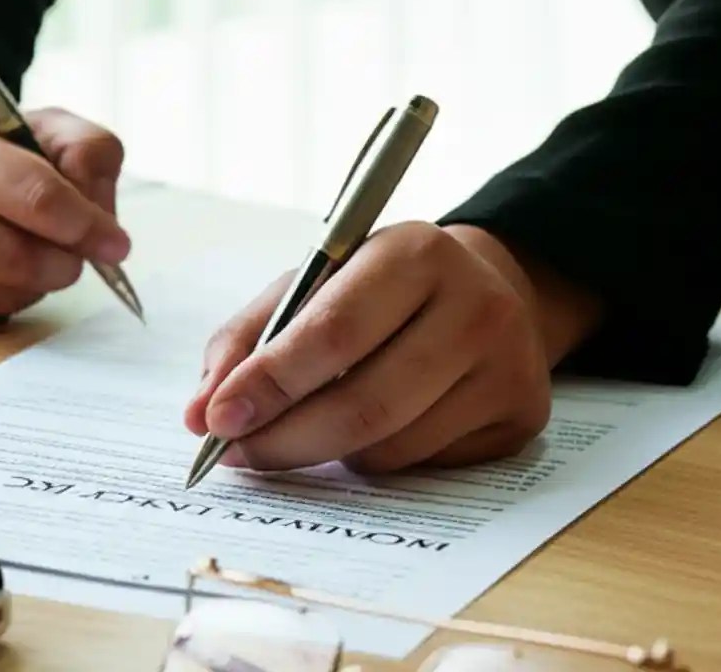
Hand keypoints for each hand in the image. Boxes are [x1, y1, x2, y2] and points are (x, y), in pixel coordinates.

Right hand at [0, 106, 131, 316]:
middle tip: (79, 261)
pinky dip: (7, 298)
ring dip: (36, 285)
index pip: (30, 194)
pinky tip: (2, 271)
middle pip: (10, 256)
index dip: (83, 225)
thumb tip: (100, 217)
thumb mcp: (42, 127)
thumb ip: (87, 152)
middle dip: (62, 264)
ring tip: (39, 256)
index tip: (116, 246)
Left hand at [184, 222, 601, 473]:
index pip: (333, 331)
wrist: (487, 291)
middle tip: (236, 454)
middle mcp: (476, 305)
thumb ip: (246, 340)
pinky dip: (375, 460)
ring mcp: (508, 366)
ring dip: (327, 454)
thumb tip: (199, 414)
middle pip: (363, 404)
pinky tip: (370, 430)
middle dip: (283, 440)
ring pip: (389, 447)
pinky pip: (423, 467)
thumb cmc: (376, 290)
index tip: (215, 419)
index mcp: (413, 253)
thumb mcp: (309, 287)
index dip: (269, 382)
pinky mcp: (521, 418)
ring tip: (305, 430)